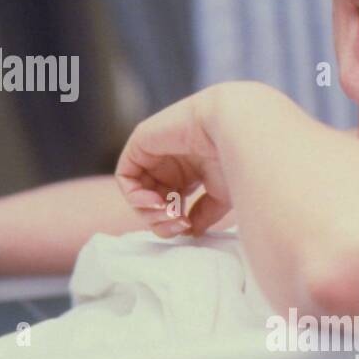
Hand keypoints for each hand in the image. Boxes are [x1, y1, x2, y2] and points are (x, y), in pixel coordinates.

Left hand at [115, 84, 238, 236]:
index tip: (188, 226)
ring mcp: (155, 154)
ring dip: (148, 212)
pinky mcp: (140, 144)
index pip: (171, 206)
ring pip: (137, 194)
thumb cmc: (233, 156)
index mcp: (190, 173)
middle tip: (177, 223)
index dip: (174, 223)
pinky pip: (126, 176)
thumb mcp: (220, 194)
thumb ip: (203, 214)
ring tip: (166, 213)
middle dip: (161, 222)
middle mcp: (171, 164)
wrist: (230, 126)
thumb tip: (189, 232)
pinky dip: (134, 195)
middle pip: (152, 205)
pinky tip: (153, 201)